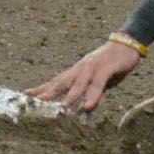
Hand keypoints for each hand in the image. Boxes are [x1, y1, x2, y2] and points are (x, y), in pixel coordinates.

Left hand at [28, 39, 142, 114]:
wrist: (127, 43)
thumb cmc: (112, 64)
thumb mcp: (99, 82)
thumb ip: (90, 93)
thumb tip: (83, 109)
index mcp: (76, 71)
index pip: (56, 81)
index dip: (42, 89)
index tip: (26, 95)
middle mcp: (81, 69)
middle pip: (62, 83)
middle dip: (48, 94)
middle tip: (34, 104)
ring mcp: (92, 68)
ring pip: (78, 85)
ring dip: (69, 98)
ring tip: (60, 110)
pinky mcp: (106, 68)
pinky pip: (98, 84)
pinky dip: (92, 96)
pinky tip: (88, 107)